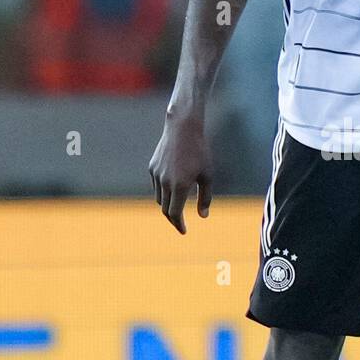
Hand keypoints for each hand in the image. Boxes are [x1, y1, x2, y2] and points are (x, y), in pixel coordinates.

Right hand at [149, 110, 212, 233]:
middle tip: (181, 224)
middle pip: (165, 209)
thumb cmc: (199, 152)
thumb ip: (205, 197)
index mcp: (180, 185)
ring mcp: (156, 175)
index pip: (175, 213)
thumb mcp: (207, 175)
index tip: (184, 231)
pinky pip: (156, 186)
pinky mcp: (152, 168)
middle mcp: (165, 182)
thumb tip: (202, 216)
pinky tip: (172, 189)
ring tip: (177, 207)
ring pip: (159, 198)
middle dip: (173, 219)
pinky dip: (163, 192)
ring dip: (168, 205)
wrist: (182, 128)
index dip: (179, 224)